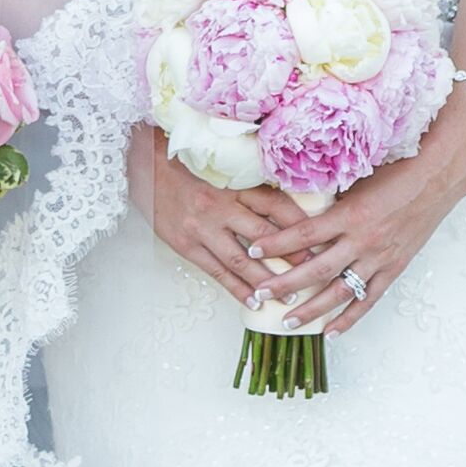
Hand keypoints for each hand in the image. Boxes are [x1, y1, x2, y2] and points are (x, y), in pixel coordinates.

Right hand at [132, 121, 300, 312]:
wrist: (143, 164)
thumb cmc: (185, 165)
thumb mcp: (221, 167)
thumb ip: (248, 183)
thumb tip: (283, 200)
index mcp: (234, 183)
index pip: (276, 204)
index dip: (300, 222)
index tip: (322, 236)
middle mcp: (222, 206)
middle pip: (264, 235)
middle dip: (292, 256)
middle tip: (315, 272)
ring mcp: (203, 228)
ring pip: (242, 260)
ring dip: (267, 280)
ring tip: (289, 296)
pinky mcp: (187, 245)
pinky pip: (217, 272)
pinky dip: (237, 289)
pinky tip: (254, 302)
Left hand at [248, 91, 465, 327]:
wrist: (438, 178)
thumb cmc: (397, 171)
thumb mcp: (358, 179)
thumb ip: (331, 197)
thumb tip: (297, 202)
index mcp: (350, 214)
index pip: (304, 234)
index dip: (277, 244)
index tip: (253, 250)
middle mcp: (363, 240)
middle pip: (316, 270)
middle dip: (285, 285)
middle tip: (260, 295)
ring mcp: (380, 258)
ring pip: (340, 291)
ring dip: (312, 309)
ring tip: (288, 321)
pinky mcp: (394, 268)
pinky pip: (369, 299)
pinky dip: (350, 317)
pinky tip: (331, 332)